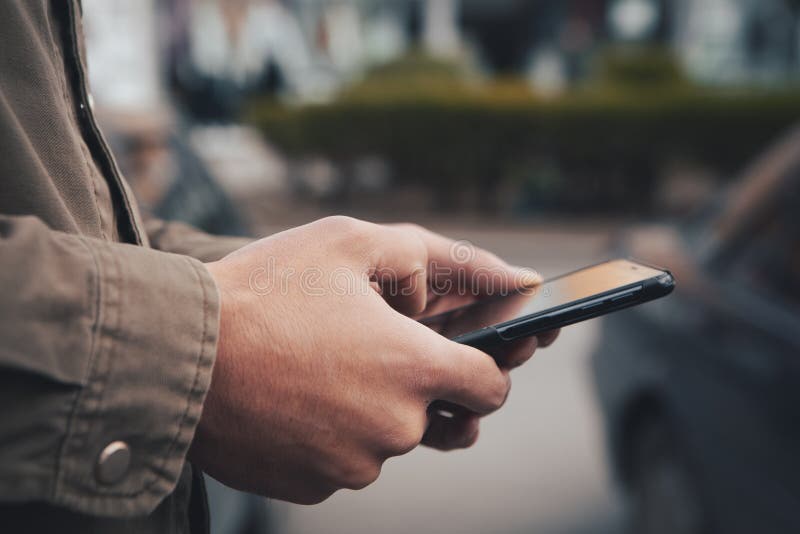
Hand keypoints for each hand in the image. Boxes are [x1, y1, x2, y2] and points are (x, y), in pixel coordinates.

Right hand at [189, 217, 548, 503]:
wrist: (177, 352)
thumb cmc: (266, 289)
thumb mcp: (353, 244)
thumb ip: (445, 258)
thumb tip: (516, 278)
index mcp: (415, 368)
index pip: (492, 386)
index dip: (482, 363)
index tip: (457, 351)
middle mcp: (394, 427)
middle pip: (439, 414)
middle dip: (418, 382)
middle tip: (368, 346)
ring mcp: (353, 464)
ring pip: (388, 439)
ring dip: (371, 407)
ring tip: (323, 366)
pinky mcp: (313, 486)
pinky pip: (344, 460)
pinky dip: (332, 433)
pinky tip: (296, 396)